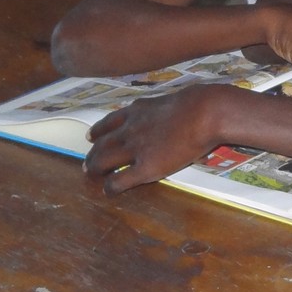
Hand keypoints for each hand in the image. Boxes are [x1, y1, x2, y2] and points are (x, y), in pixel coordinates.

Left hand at [84, 84, 229, 194]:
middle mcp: (130, 129)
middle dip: (93, 154)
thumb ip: (161, 108)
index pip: (110, 121)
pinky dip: (111, 187)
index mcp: (137, 111)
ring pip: (104, 161)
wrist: (204, 113)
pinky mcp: (145, 168)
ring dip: (95, 168)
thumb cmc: (197, 104)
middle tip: (87, 162)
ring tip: (91, 174)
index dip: (98, 130)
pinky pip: (120, 180)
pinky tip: (108, 191)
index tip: (90, 136)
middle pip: (102, 143)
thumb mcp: (170, 100)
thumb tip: (168, 111)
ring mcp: (135, 149)